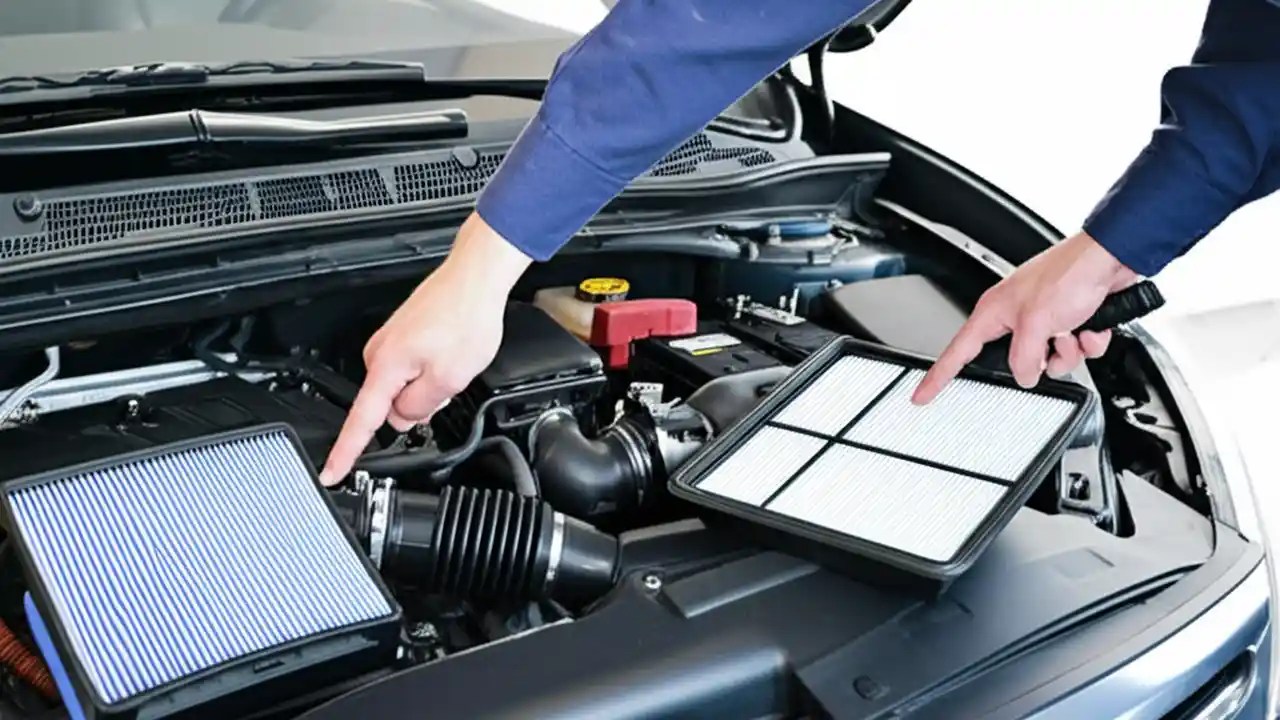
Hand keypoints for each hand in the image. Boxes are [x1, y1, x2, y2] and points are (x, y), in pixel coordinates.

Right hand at [319, 213, 531, 484]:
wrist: (475, 278)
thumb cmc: (465, 317)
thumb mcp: (449, 378)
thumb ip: (420, 407)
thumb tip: (402, 417)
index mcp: (385, 366)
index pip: (361, 422)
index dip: (346, 453)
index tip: (331, 473)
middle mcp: (379, 353)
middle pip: (390, 405)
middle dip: (418, 406)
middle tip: (448, 381)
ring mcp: (391, 342)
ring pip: (405, 387)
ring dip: (429, 385)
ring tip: (452, 360)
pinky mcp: (404, 336)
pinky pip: (412, 368)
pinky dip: (432, 369)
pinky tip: (450, 353)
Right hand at [912, 231, 1137, 404]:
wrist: (1109, 259)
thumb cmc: (1069, 274)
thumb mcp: (1037, 323)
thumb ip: (1024, 358)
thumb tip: (1024, 376)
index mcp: (994, 312)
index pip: (958, 352)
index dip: (939, 376)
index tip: (923, 394)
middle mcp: (1016, 316)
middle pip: (1016, 362)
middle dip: (1042, 361)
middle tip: (1051, 346)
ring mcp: (1044, 319)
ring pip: (1050, 360)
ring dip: (1069, 351)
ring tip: (1075, 330)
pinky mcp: (1070, 320)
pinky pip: (1074, 350)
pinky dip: (1087, 342)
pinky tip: (1092, 325)